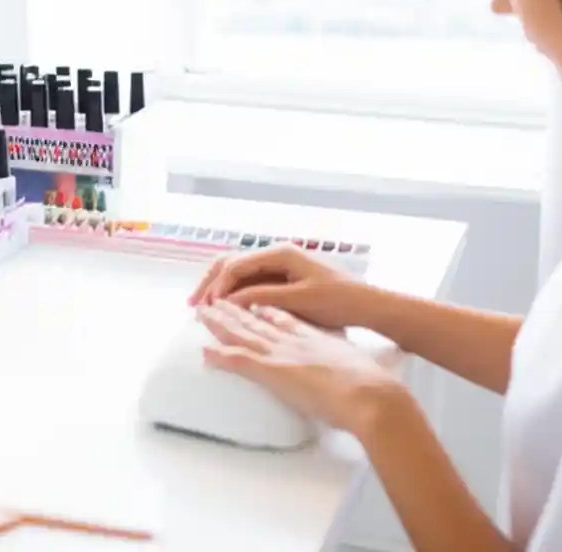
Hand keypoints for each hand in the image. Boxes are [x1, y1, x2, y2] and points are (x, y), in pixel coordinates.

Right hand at [188, 244, 365, 328]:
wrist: (366, 303)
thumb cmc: (337, 300)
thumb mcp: (298, 299)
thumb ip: (262, 296)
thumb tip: (229, 300)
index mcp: (280, 253)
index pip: (236, 264)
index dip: (218, 286)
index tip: (207, 307)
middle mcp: (276, 253)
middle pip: (231, 262)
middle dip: (210, 282)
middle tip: (194, 305)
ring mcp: (279, 264)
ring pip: (238, 271)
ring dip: (219, 287)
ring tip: (203, 307)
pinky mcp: (282, 277)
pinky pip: (251, 281)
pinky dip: (234, 292)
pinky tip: (226, 308)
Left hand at [197, 301, 404, 436]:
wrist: (370, 393)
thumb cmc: (371, 386)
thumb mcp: (356, 362)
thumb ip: (345, 361)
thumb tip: (346, 367)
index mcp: (313, 336)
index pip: (283, 318)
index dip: (265, 310)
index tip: (253, 303)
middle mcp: (293, 340)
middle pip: (257, 320)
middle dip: (234, 310)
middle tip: (215, 301)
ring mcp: (281, 353)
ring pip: (243, 333)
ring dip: (219, 324)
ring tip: (202, 314)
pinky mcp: (272, 370)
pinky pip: (238, 359)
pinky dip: (220, 355)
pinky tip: (204, 351)